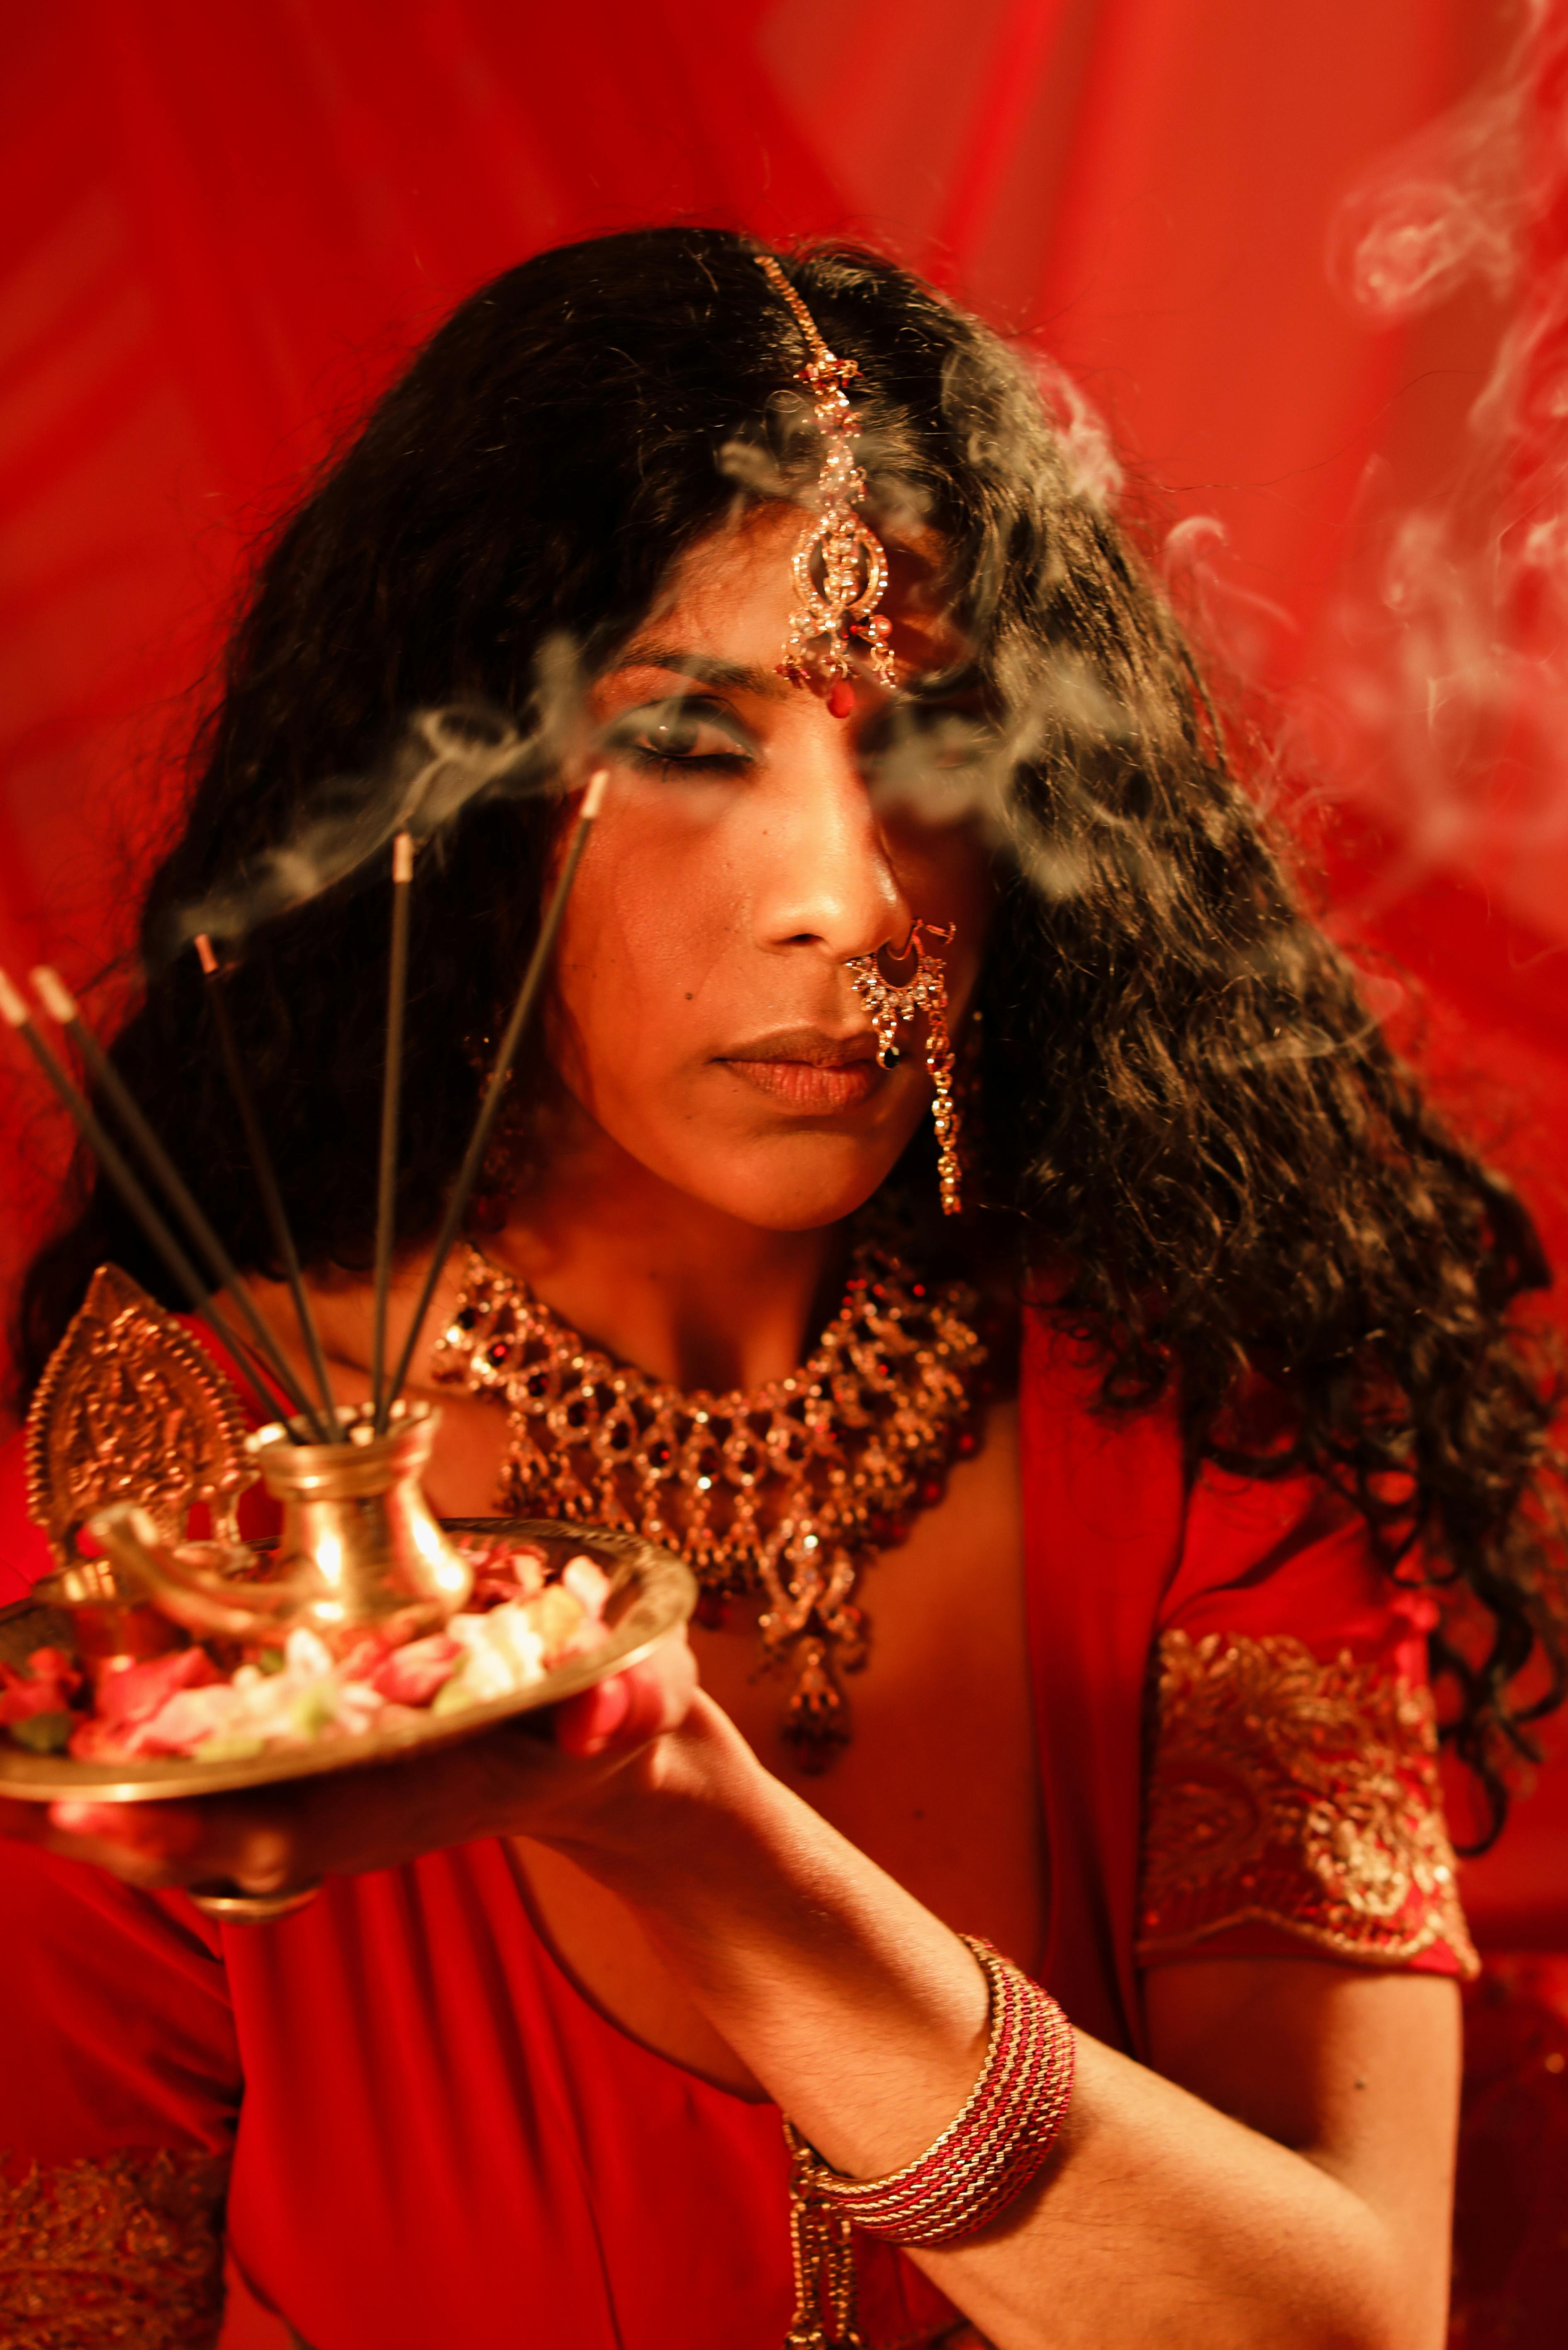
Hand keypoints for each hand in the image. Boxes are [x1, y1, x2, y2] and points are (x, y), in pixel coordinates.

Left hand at [0, 1633, 697, 1896]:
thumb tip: (611, 1708)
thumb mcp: (648, 1690)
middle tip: (7, 1801)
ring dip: (108, 1802)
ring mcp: (345, 1781)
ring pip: (208, 1809)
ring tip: (3, 1779)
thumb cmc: (630, 1706)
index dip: (201, 1827)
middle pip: (223, 1829)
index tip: (104, 1817)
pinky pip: (229, 1769)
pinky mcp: (335, 1750)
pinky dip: (147, 1764)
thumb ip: (634, 1701)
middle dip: (117, 1825)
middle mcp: (369, 1798)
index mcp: (432, 1786)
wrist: (617, 1741)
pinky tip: (69, 1739)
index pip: (302, 1820)